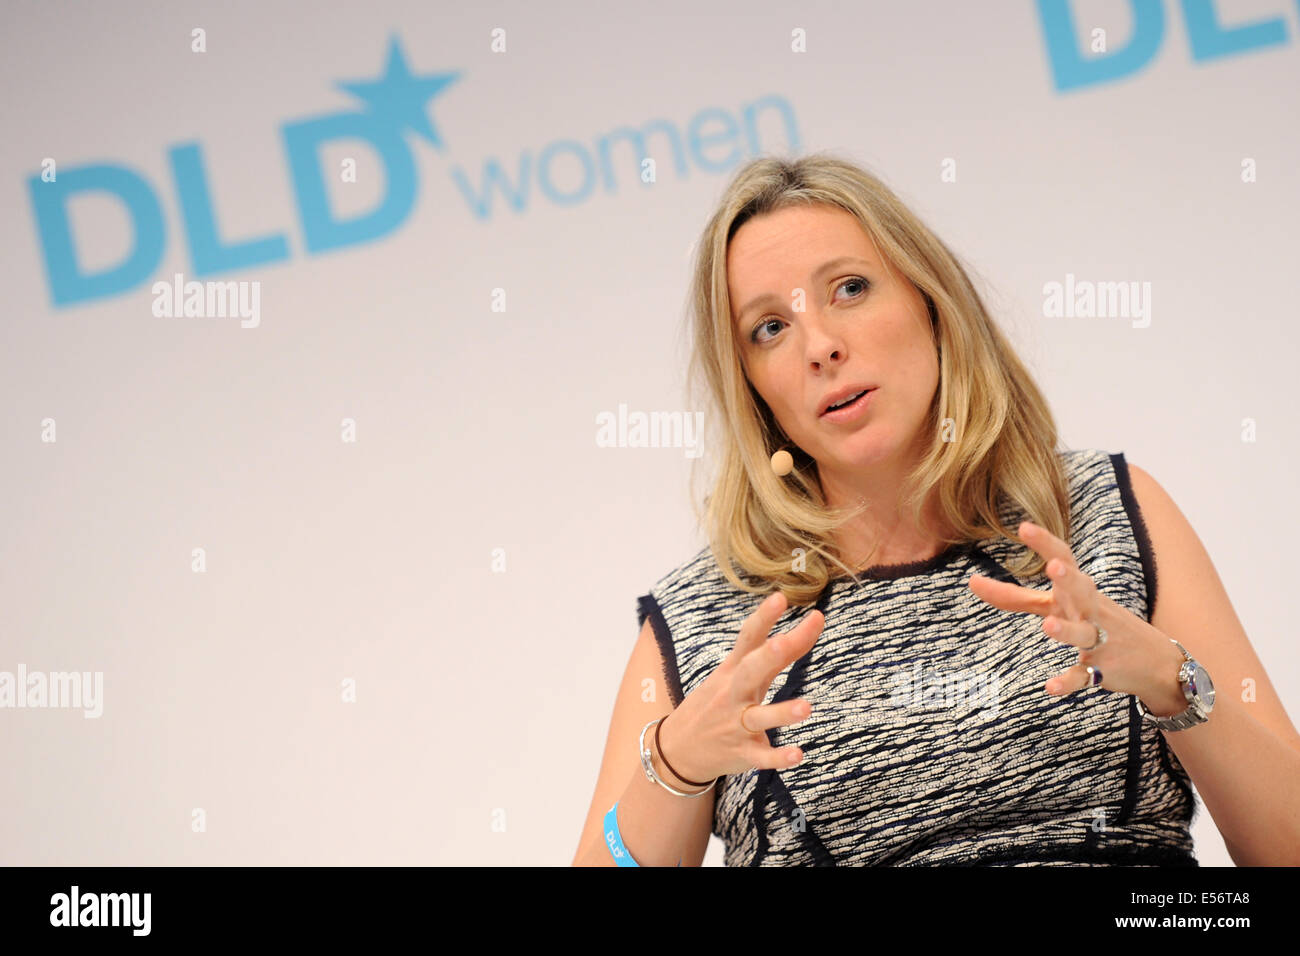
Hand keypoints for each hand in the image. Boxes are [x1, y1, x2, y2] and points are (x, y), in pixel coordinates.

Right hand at [658, 590, 822, 783]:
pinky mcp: (741, 753)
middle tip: (784, 641)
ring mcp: (736, 724)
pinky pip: (761, 757)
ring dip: (782, 712)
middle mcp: (733, 694)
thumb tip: (805, 629)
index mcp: (732, 671)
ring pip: (759, 717)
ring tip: (806, 707)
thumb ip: (770, 655)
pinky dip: (778, 757)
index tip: (780, 598)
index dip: (763, 618)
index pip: (747, 639)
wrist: (677, 748)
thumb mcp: (733, 675)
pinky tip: (797, 755)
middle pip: (750, 672)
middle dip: (767, 657)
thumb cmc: (715, 703)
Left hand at [967, 520, 1186, 714]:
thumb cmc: (1096, 622)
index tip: (1023, 526)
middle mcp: (1090, 611)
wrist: (1156, 662)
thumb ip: (1017, 597)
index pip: (1064, 560)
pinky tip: (1051, 687)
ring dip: (1066, 630)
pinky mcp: (1102, 670)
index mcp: (1078, 591)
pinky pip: (1084, 677)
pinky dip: (1068, 681)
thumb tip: (973, 583)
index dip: (1045, 543)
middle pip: (1081, 590)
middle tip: (1054, 565)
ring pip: (1083, 634)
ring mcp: (1099, 641)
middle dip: (1069, 578)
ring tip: (1046, 626)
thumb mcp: (1060, 606)